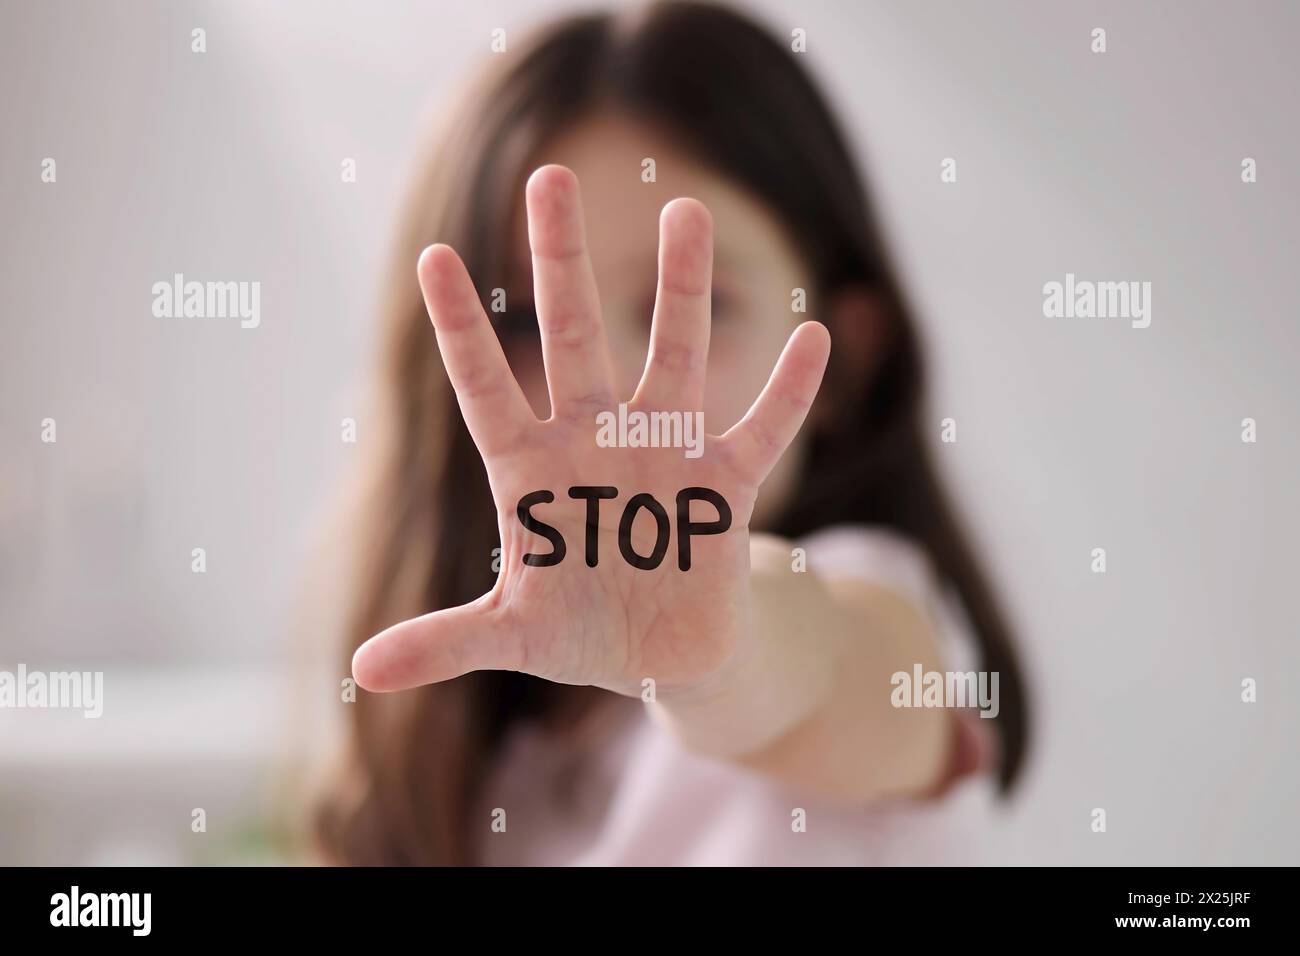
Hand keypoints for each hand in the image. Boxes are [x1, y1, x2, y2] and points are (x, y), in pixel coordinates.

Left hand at [352, 165, 829, 699]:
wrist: (663, 653)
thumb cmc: (579, 631)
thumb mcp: (510, 635)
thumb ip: (444, 641)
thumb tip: (362, 667)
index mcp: (531, 470)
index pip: (487, 386)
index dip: (462, 328)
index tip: (432, 255)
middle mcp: (594, 442)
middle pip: (575, 338)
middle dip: (562, 262)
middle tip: (551, 177)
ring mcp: (662, 455)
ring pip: (673, 357)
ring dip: (681, 292)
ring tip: (689, 212)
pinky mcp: (723, 486)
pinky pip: (761, 430)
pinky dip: (789, 392)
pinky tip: (815, 337)